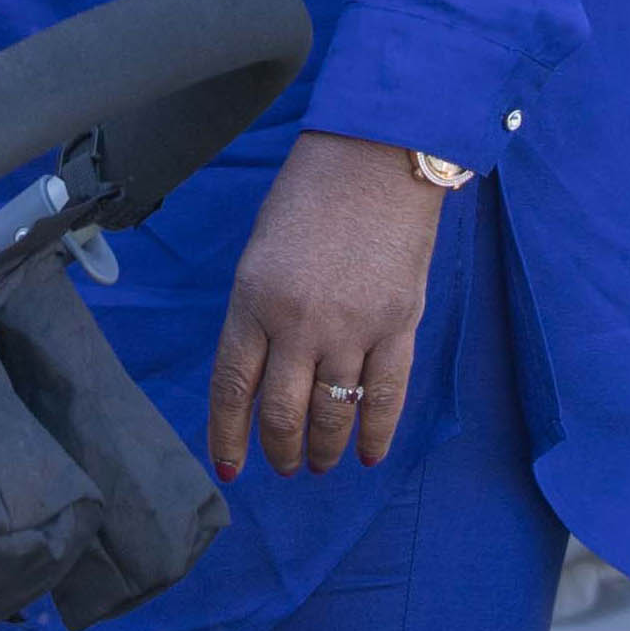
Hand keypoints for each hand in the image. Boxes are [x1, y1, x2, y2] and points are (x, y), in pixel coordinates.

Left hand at [204, 130, 449, 481]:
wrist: (375, 162)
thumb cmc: (309, 199)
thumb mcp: (261, 254)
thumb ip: (259, 313)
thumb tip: (263, 369)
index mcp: (252, 301)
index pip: (233, 386)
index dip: (229, 434)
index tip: (231, 467)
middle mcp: (299, 324)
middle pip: (284, 411)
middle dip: (280, 449)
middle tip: (282, 467)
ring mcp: (353, 329)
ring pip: (335, 413)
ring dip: (324, 448)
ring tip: (318, 465)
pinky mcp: (400, 327)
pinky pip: (387, 397)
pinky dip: (377, 433)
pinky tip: (367, 454)